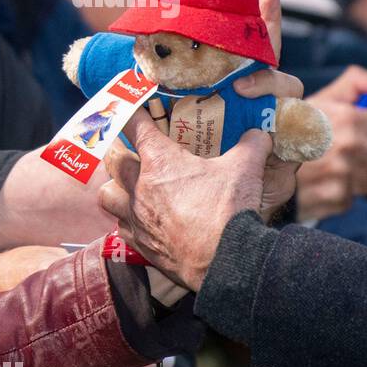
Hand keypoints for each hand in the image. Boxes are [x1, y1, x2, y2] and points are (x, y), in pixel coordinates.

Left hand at [100, 107, 272, 290]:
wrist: (224, 260)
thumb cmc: (229, 210)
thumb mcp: (246, 169)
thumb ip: (251, 144)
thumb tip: (260, 133)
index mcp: (161, 161)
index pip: (135, 125)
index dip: (131, 111)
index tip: (133, 105)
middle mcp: (139, 187)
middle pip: (112, 159)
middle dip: (119, 149)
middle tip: (131, 148)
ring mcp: (136, 218)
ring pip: (106, 195)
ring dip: (115, 187)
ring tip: (128, 187)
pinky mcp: (140, 244)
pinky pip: (120, 227)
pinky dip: (127, 220)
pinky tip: (142, 220)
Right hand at [295, 65, 366, 221]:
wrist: (262, 165)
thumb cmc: (295, 129)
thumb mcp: (323, 98)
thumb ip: (357, 84)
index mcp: (349, 118)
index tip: (364, 136)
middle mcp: (349, 145)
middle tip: (347, 154)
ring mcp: (344, 173)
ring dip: (357, 177)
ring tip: (332, 169)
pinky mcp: (337, 197)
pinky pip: (353, 197)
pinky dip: (341, 194)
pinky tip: (323, 184)